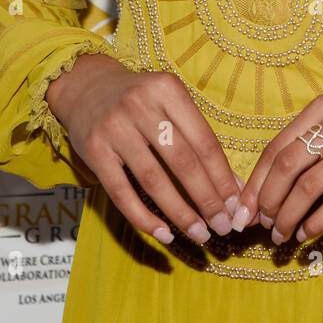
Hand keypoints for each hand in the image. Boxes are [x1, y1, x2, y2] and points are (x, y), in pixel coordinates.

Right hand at [46, 54, 242, 247]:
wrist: (86, 87)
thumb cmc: (140, 99)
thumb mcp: (171, 104)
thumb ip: (200, 139)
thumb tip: (234, 187)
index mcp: (167, 90)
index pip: (203, 140)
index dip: (222, 176)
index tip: (236, 204)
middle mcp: (140, 105)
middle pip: (182, 161)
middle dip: (206, 199)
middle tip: (222, 225)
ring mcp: (114, 128)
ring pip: (153, 180)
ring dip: (180, 213)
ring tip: (200, 234)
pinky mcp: (93, 150)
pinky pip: (121, 192)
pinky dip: (144, 218)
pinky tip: (164, 234)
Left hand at [231, 94, 322, 244]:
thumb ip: (293, 161)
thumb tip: (251, 202)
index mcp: (322, 109)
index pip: (276, 147)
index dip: (256, 182)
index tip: (243, 210)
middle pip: (288, 165)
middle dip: (269, 200)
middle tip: (262, 225)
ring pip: (308, 187)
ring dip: (288, 217)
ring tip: (280, 235)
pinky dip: (314, 224)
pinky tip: (304, 234)